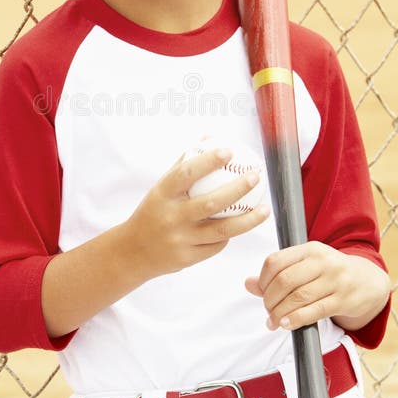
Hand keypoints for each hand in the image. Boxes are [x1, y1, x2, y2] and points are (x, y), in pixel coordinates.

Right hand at [126, 147, 269, 279]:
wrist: (133, 252)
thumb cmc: (153, 212)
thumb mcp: (161, 188)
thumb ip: (184, 164)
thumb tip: (210, 138)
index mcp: (162, 194)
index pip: (187, 173)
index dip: (209, 161)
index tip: (229, 150)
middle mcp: (171, 217)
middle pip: (211, 203)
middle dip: (238, 189)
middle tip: (255, 176)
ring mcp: (180, 239)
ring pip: (221, 230)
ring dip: (247, 220)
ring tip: (265, 209)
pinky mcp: (187, 259)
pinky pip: (216, 245)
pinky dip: (229, 235)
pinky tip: (241, 226)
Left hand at [245, 241, 390, 332]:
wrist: (368, 280)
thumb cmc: (330, 273)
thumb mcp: (306, 266)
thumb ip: (278, 273)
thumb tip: (248, 284)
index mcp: (310, 249)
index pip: (275, 261)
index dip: (263, 280)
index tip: (261, 293)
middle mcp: (323, 261)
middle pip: (284, 281)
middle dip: (270, 300)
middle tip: (268, 310)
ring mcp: (335, 280)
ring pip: (297, 297)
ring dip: (280, 313)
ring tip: (274, 321)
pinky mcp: (343, 300)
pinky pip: (314, 311)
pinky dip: (296, 319)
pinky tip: (286, 325)